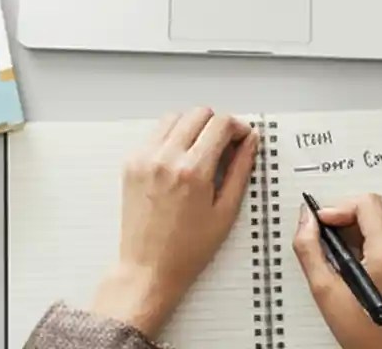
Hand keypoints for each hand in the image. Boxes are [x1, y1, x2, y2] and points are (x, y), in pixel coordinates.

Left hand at [91, 107, 257, 336]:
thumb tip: (250, 143)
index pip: (221, 124)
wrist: (148, 268)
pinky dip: (171, 137)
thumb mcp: (225, 211)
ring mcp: (145, 158)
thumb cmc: (186, 249)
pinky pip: (155, 133)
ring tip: (201, 151)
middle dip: (217, 124)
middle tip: (224, 144)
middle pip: (199, 113)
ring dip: (192, 126)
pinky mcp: (131, 163)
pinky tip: (180, 159)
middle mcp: (166, 158)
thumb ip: (240, 170)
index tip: (242, 138)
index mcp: (192, 171)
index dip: (238, 127)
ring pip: (175, 117)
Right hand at [293, 194, 381, 348]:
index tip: (322, 221)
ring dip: (361, 225)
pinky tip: (360, 260)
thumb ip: (310, 250)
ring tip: (344, 253)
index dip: (338, 207)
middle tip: (330, 235)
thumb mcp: (326, 293)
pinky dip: (374, 237)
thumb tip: (306, 221)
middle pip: (377, 206)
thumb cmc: (368, 338)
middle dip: (348, 214)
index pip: (366, 204)